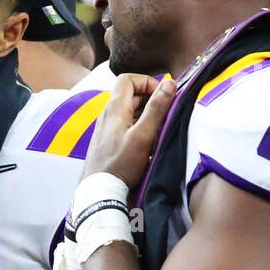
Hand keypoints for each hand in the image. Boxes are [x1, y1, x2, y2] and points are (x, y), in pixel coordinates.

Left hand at [83, 74, 174, 188]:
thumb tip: (169, 84)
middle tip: (165, 114)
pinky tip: (147, 143)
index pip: (127, 79)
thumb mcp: (143, 135)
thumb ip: (156, 108)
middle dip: (150, 99)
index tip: (161, 95)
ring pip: (129, 111)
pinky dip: (138, 127)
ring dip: (146, 115)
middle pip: (130, 95)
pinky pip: (125, 126)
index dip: (146, 82)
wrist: (100, 190)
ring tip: (158, 129)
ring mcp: (106, 128)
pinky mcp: (108, 141)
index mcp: (114, 108)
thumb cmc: (121, 164)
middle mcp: (107, 115)